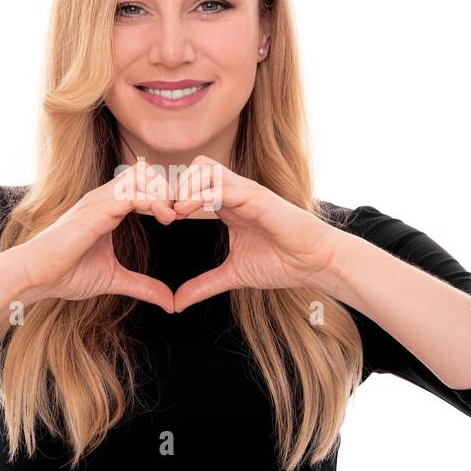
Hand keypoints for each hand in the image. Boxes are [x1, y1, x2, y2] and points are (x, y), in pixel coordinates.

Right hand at [14, 160, 178, 313]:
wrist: (35, 276)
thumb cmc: (65, 274)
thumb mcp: (114, 279)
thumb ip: (143, 286)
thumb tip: (170, 302)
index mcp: (107, 208)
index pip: (143, 185)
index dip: (165, 196)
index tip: (182, 216)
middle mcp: (104, 198)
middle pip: (146, 172)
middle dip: (168, 188)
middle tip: (183, 213)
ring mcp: (99, 200)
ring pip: (141, 175)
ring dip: (163, 192)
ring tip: (174, 216)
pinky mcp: (97, 209)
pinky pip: (133, 192)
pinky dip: (154, 200)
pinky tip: (166, 218)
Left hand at [169, 156, 344, 312]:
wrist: (314, 263)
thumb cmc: (282, 263)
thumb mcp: (233, 275)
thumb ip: (203, 285)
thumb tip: (176, 303)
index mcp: (228, 205)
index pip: (194, 183)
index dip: (173, 194)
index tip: (157, 216)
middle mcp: (236, 192)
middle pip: (196, 166)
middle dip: (174, 184)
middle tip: (161, 211)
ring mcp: (246, 191)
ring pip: (205, 168)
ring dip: (185, 186)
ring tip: (174, 212)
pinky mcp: (256, 197)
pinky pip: (221, 185)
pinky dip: (200, 194)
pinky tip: (186, 211)